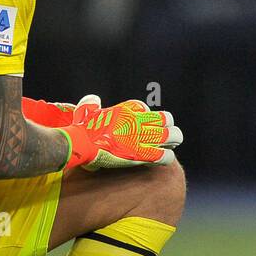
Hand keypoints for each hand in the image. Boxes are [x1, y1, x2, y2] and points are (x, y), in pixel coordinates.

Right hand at [23, 94, 182, 170]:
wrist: (80, 144)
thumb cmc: (80, 129)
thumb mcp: (85, 110)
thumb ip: (91, 104)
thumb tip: (94, 99)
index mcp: (124, 111)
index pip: (143, 108)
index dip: (148, 114)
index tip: (148, 119)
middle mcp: (135, 121)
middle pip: (162, 119)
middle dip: (167, 124)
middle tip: (170, 130)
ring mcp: (139, 137)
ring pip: (167, 135)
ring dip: (172, 138)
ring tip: (175, 141)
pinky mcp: (139, 153)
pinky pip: (161, 154)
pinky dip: (166, 155)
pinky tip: (169, 157)